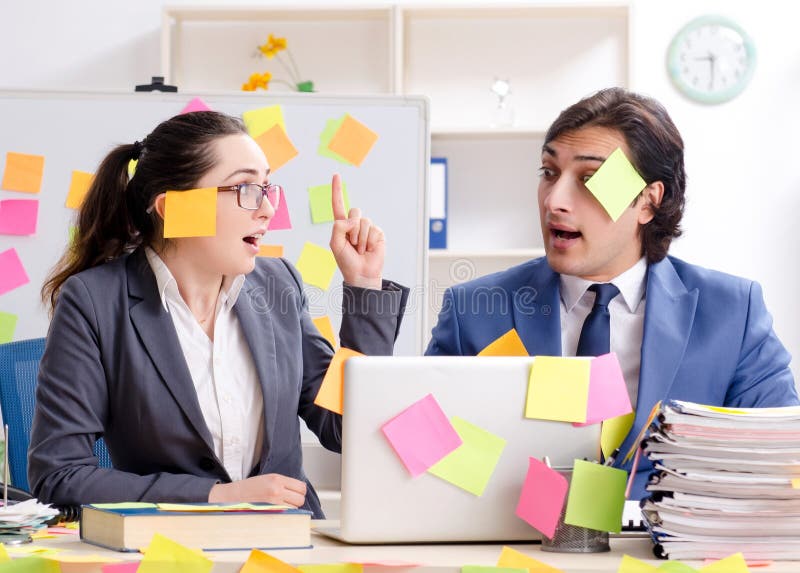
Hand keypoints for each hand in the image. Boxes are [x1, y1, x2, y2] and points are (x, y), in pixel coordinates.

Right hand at [208, 473, 306, 506]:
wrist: (232, 496)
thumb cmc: (249, 488)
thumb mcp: (268, 479)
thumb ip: (283, 483)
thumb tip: (297, 492)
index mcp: (277, 479)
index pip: (301, 487)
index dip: (300, 491)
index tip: (296, 493)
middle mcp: (277, 490)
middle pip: (300, 499)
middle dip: (297, 500)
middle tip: (289, 500)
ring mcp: (274, 503)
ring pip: (295, 509)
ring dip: (291, 509)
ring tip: (281, 506)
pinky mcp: (270, 513)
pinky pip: (286, 516)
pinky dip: (285, 515)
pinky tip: (277, 512)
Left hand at [329, 173, 383, 288]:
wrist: (361, 274)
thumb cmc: (346, 261)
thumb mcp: (335, 243)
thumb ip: (339, 227)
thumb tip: (354, 219)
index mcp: (342, 225)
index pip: (338, 204)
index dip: (337, 190)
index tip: (336, 175)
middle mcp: (355, 224)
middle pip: (354, 211)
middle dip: (352, 229)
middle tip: (351, 244)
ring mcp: (367, 228)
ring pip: (363, 221)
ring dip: (359, 238)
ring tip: (359, 249)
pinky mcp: (378, 234)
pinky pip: (373, 230)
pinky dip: (368, 241)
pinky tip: (368, 250)